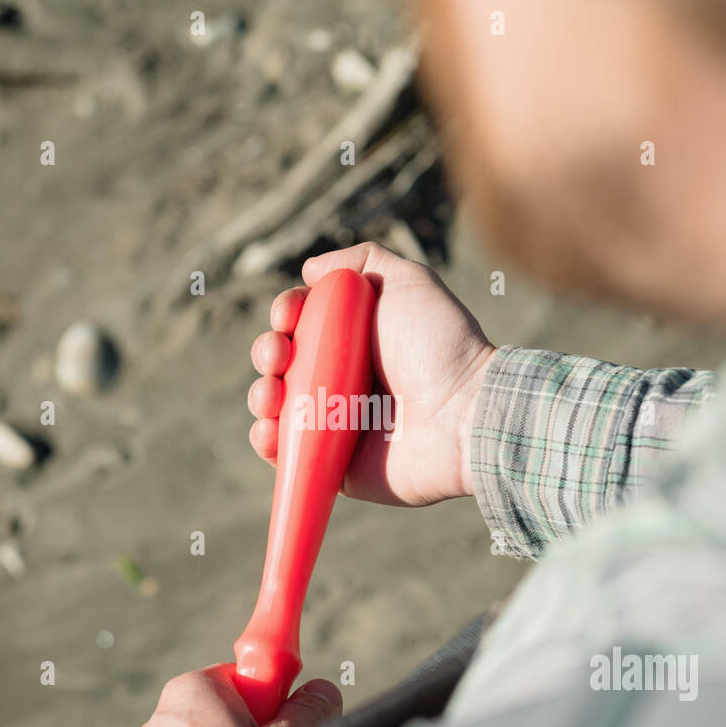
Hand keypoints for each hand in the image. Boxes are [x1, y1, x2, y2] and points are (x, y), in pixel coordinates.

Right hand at [248, 243, 494, 506]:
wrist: (464, 412)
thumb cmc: (440, 344)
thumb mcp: (408, 281)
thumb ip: (362, 260)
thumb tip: (310, 269)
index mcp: (354, 338)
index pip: (301, 322)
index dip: (285, 314)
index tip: (288, 315)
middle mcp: (341, 378)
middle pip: (281, 363)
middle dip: (267, 352)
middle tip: (279, 355)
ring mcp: (335, 423)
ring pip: (276, 408)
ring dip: (261, 395)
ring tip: (272, 394)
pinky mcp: (334, 466)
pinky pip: (287, 456)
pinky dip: (267, 443)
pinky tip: (269, 430)